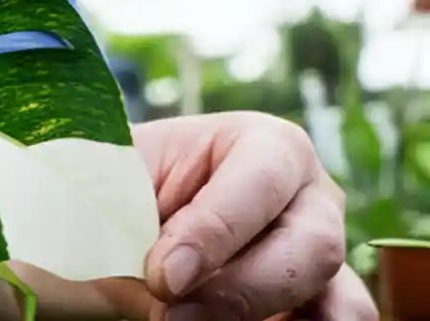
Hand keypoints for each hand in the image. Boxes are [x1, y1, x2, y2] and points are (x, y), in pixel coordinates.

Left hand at [0, 111, 376, 319]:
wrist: (112, 222)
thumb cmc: (114, 192)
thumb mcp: (111, 190)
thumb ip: (127, 219)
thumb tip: (145, 278)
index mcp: (263, 144)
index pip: (260, 181)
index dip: (214, 232)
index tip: (162, 276)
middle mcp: (309, 197)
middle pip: (312, 247)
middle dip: (239, 288)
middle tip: (167, 313)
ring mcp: (320, 255)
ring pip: (336, 299)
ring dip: (262, 315)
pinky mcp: (318, 302)